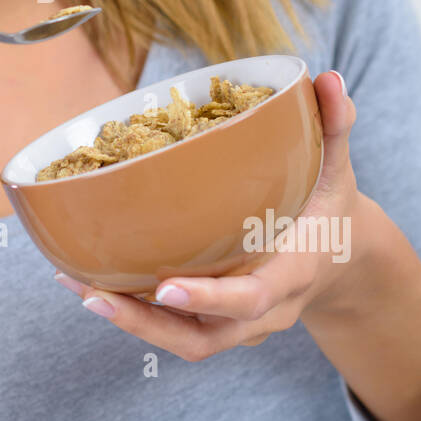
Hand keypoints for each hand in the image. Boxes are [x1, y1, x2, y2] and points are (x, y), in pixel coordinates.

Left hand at [53, 70, 369, 358]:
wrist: (341, 258)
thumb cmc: (331, 208)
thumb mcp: (338, 169)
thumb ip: (334, 126)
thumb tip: (328, 77)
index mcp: (293, 275)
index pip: (251, 299)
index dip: (210, 297)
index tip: (166, 288)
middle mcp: (266, 312)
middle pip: (203, 339)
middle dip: (147, 324)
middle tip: (95, 295)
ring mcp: (241, 326)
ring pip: (183, 342)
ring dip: (129, 322)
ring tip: (78, 288)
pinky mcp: (218, 322)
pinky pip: (173, 331)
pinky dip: (133, 314)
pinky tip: (88, 283)